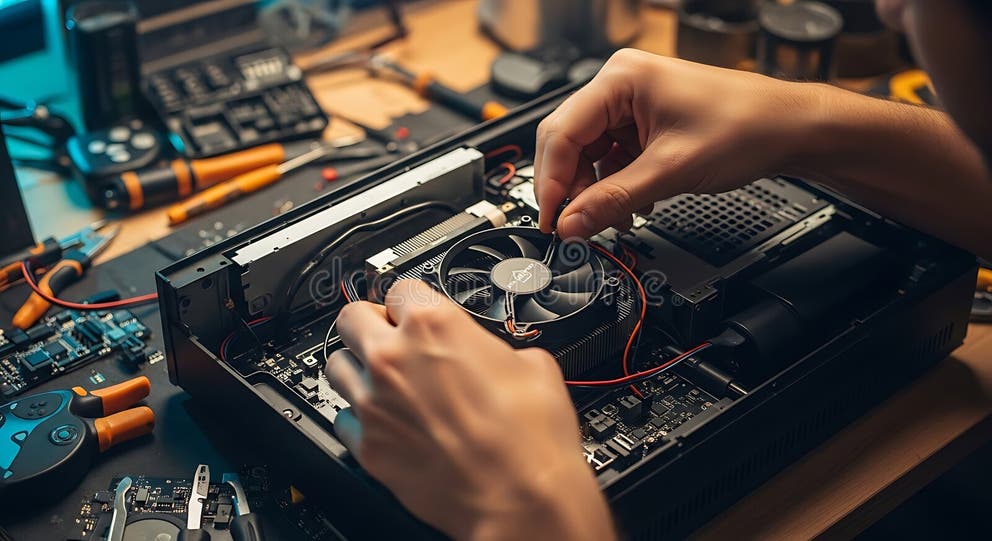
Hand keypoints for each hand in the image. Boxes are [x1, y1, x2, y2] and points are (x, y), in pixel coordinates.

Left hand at [325, 279, 615, 540]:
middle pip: (352, 318)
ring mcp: (374, 404)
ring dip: (357, 368)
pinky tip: (386, 423)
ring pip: (336, 366)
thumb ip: (495, 346)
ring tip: (382, 380)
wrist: (521, 498)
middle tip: (390, 337)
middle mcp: (394, 358)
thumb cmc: (530, 439)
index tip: (414, 311)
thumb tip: (491, 353)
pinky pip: (343, 419)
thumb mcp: (533, 365)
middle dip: (371, 324)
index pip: (400, 288)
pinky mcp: (367, 446)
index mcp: (434, 325)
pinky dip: (360, 418)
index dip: (411, 301)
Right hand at [534, 49, 821, 237]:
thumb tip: (572, 225)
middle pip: (569, 143)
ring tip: (610, 219)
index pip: (561, 133)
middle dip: (570, 188)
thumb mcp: (670, 171)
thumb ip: (613, 200)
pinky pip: (611, 158)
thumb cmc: (747, 127)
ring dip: (595, 191)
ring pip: (588, 154)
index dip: (551, 183)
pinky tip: (630, 207)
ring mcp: (631, 104)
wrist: (790, 130)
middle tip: (571, 226)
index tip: (552, 221)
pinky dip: (614, 186)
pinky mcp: (644, 123)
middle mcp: (620, 85)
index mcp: (620, 78)